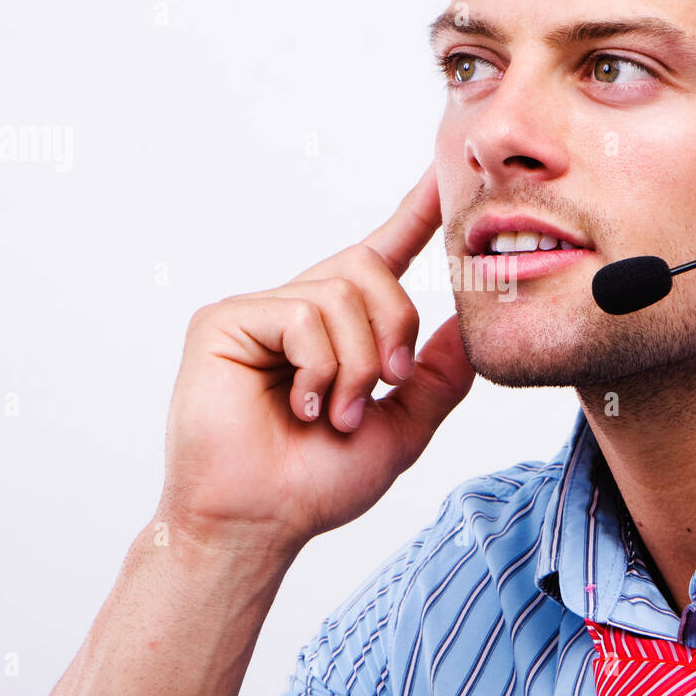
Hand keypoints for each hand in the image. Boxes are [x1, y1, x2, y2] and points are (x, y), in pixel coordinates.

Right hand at [158, 163, 475, 550]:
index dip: (414, 212)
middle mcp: (300, 309)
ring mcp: (260, 311)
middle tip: (380, 388)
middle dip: (392, 332)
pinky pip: (301, 314)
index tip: (444, 172)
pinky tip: (298, 406)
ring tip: (330, 414)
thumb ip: (439, 375)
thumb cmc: (317, 483)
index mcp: (339, 328)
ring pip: (340, 294)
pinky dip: (317, 368)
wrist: (262, 523)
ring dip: (353, 367)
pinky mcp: (224, 320)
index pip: (383, 253)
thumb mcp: (402, 427)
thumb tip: (470, 321)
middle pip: (371, 270)